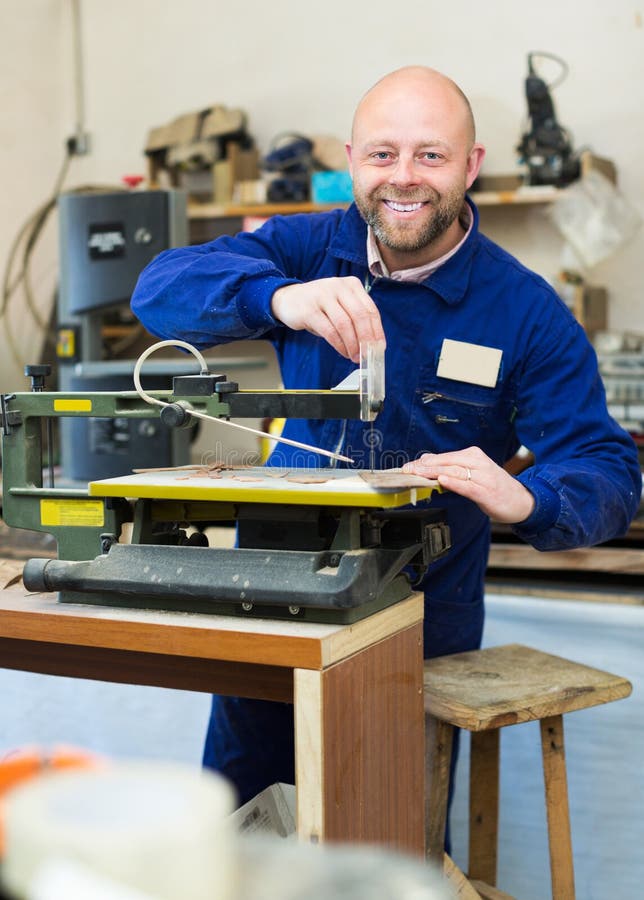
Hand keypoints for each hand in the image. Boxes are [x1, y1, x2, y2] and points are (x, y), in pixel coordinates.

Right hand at [271, 277, 384, 361]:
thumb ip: (355, 318)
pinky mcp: (309, 309)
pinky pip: (329, 330)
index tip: (379, 348)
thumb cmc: (319, 306)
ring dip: (352, 344)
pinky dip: (339, 345)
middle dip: (366, 340)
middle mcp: (338, 286)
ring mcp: (322, 296)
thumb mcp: (340, 305)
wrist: (287, 299)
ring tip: (355, 357)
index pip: (370, 309)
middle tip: (368, 356)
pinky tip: (343, 352)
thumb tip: (371, 344)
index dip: (377, 331)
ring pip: (345, 324)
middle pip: (360, 316)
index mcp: (351, 284)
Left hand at [402, 446, 535, 523]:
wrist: (522, 501)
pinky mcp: (487, 492)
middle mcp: (478, 462)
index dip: (423, 462)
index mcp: (473, 456)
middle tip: (406, 470)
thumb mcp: (473, 473)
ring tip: (417, 473)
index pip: (444, 457)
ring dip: (433, 472)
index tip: (407, 466)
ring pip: (454, 471)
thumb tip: (426, 462)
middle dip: (424, 466)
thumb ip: (452, 468)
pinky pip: (467, 485)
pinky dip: (453, 482)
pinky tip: (442, 480)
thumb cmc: (494, 487)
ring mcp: (483, 477)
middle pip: (446, 462)